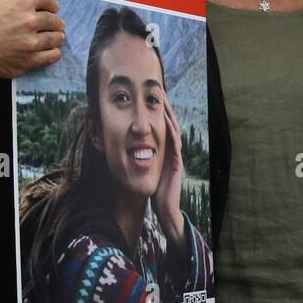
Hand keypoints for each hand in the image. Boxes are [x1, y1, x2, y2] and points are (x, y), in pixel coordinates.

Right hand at [0, 0, 64, 77]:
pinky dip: (53, 53)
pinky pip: (50, 57)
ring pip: (55, 39)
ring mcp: (29, 44)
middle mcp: (29, 22)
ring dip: (56, 37)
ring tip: (56, 37)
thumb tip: (32, 8)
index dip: (51, 4)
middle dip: (55, 22)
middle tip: (56, 24)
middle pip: (54, 20)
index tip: (53, 8)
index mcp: (22, 3)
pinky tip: (51, 51)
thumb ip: (17, 4)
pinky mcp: (26, 61)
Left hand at [152, 98, 186, 249]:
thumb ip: (141, 161)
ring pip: (174, 130)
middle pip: (170, 125)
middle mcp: (172, 153)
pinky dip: (171, 130)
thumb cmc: (154, 193)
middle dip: (165, 109)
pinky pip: (175, 143)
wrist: (165, 210)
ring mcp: (176, 157)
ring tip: (163, 100)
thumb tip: (126, 151)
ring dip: (169, 115)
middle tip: (159, 92)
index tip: (151, 99)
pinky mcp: (177, 164)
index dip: (159, 114)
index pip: (163, 129)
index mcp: (165, 153)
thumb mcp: (145, 172)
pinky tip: (167, 120)